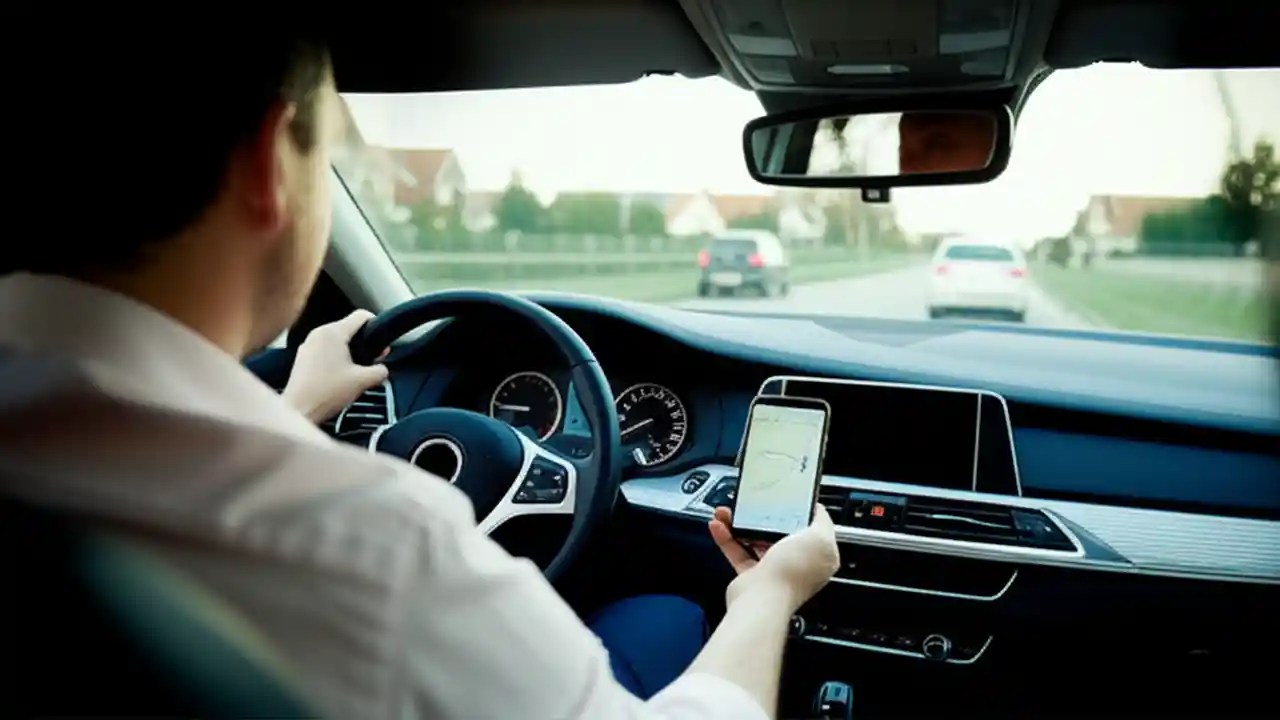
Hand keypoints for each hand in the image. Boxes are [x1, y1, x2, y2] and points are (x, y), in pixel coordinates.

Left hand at [283, 310, 388, 422]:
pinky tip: (341, 375)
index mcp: (333, 332)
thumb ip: (380, 371)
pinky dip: (336, 357)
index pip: (361, 316)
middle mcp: (318, 333)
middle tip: (374, 359)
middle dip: (364, 342)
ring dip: (350, 351)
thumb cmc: (328, 392)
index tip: (383, 342)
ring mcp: (307, 345)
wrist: (299, 411)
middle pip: (348, 328)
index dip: (377, 325)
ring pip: (336, 340)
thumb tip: (383, 369)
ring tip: (358, 370)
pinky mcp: (302, 357)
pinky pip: (325, 349)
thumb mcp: (362, 381)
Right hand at [708, 505, 839, 612]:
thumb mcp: (819, 537)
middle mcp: (798, 564)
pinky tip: (718, 525)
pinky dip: (728, 539)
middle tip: (755, 501)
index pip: (814, 529)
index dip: (802, 511)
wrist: (761, 599)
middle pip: (781, 532)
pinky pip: (739, 552)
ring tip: (729, 511)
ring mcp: (774, 570)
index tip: (789, 497)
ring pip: (757, 540)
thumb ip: (822, 522)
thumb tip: (819, 510)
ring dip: (742, 524)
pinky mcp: (752, 576)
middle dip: (766, 515)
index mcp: (819, 556)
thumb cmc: (792, 571)